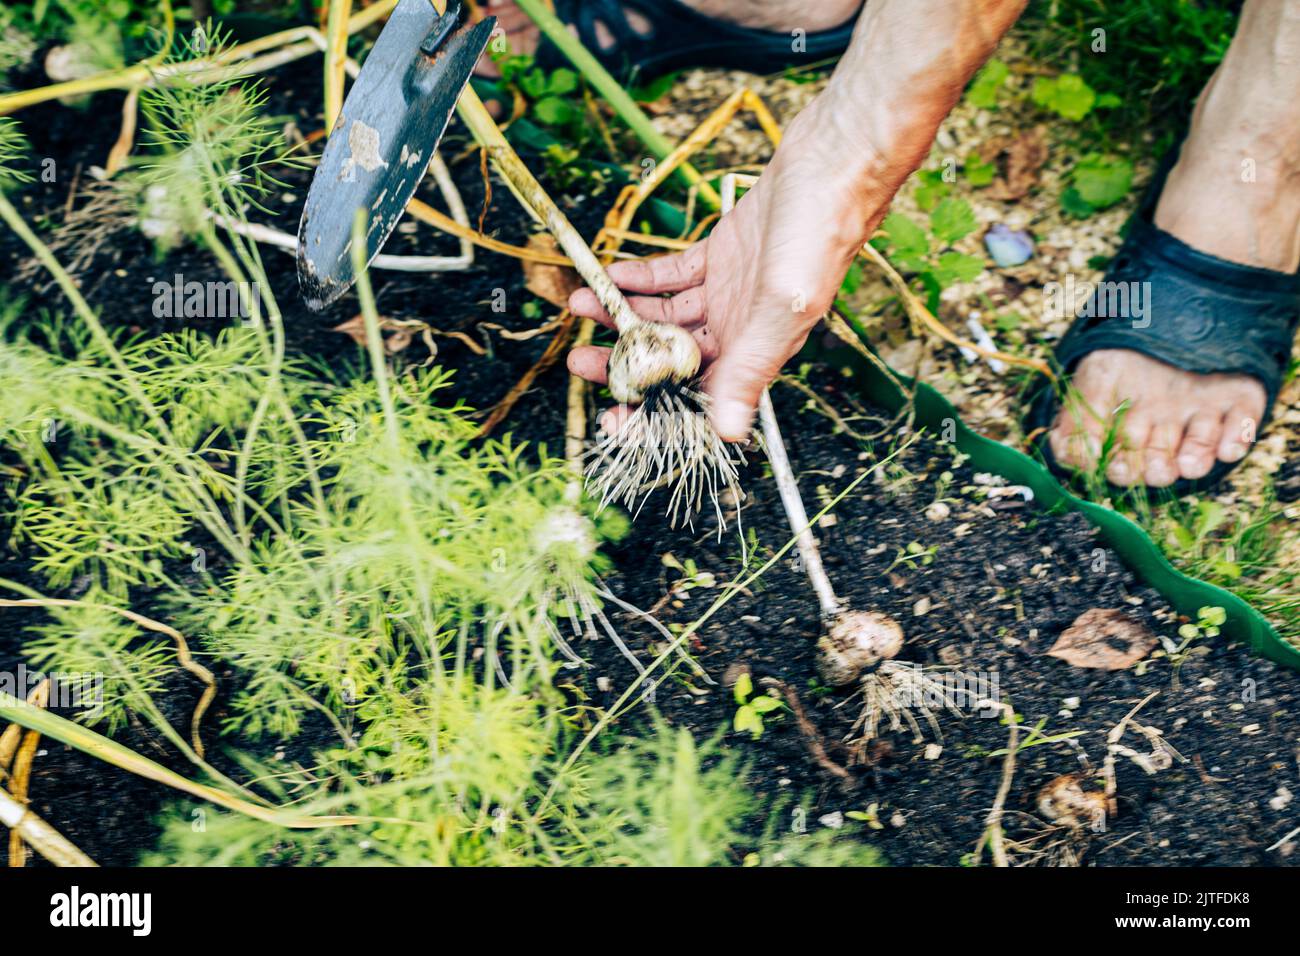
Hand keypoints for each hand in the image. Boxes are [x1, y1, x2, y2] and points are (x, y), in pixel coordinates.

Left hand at [566, 101, 916, 440]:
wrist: (835, 164)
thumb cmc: (820, 234)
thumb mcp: (782, 307)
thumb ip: (750, 370)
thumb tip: (728, 434)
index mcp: (756, 352)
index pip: (697, 398)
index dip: (655, 412)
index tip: (612, 417)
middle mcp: (740, 328)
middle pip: (671, 359)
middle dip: (625, 362)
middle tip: (581, 359)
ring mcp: (729, 292)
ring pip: (665, 316)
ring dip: (624, 314)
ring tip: (583, 303)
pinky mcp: (722, 255)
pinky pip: (673, 276)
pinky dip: (643, 278)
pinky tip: (614, 274)